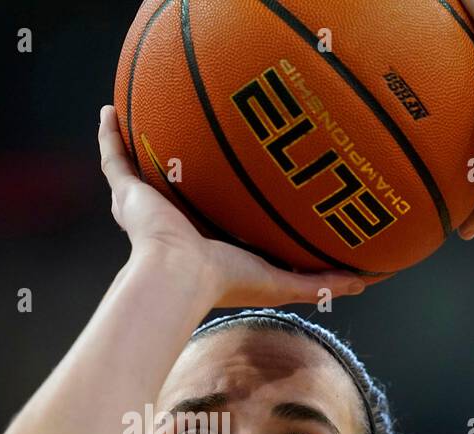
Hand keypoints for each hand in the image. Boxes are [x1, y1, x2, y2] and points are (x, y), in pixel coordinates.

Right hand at [97, 104, 366, 307]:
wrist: (179, 277)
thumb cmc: (225, 282)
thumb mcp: (282, 281)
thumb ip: (319, 280)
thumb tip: (365, 281)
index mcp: (203, 240)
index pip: (212, 215)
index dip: (220, 200)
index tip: (234, 182)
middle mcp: (172, 222)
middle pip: (175, 189)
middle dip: (178, 171)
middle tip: (191, 145)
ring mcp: (146, 207)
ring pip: (140, 171)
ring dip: (141, 146)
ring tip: (144, 117)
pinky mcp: (128, 195)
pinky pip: (114, 159)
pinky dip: (108, 136)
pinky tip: (109, 112)